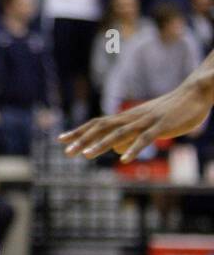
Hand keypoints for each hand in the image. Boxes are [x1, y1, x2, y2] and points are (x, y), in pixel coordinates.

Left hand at [59, 80, 212, 162]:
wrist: (194, 94)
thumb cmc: (170, 111)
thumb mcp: (146, 125)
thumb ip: (130, 136)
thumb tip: (116, 149)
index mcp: (127, 117)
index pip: (97, 124)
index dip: (79, 132)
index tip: (61, 140)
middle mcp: (132, 117)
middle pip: (102, 128)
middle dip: (83, 139)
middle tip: (65, 152)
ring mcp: (146, 121)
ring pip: (119, 134)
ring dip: (101, 145)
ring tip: (86, 156)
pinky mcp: (162, 126)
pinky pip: (145, 138)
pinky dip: (134, 148)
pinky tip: (124, 160)